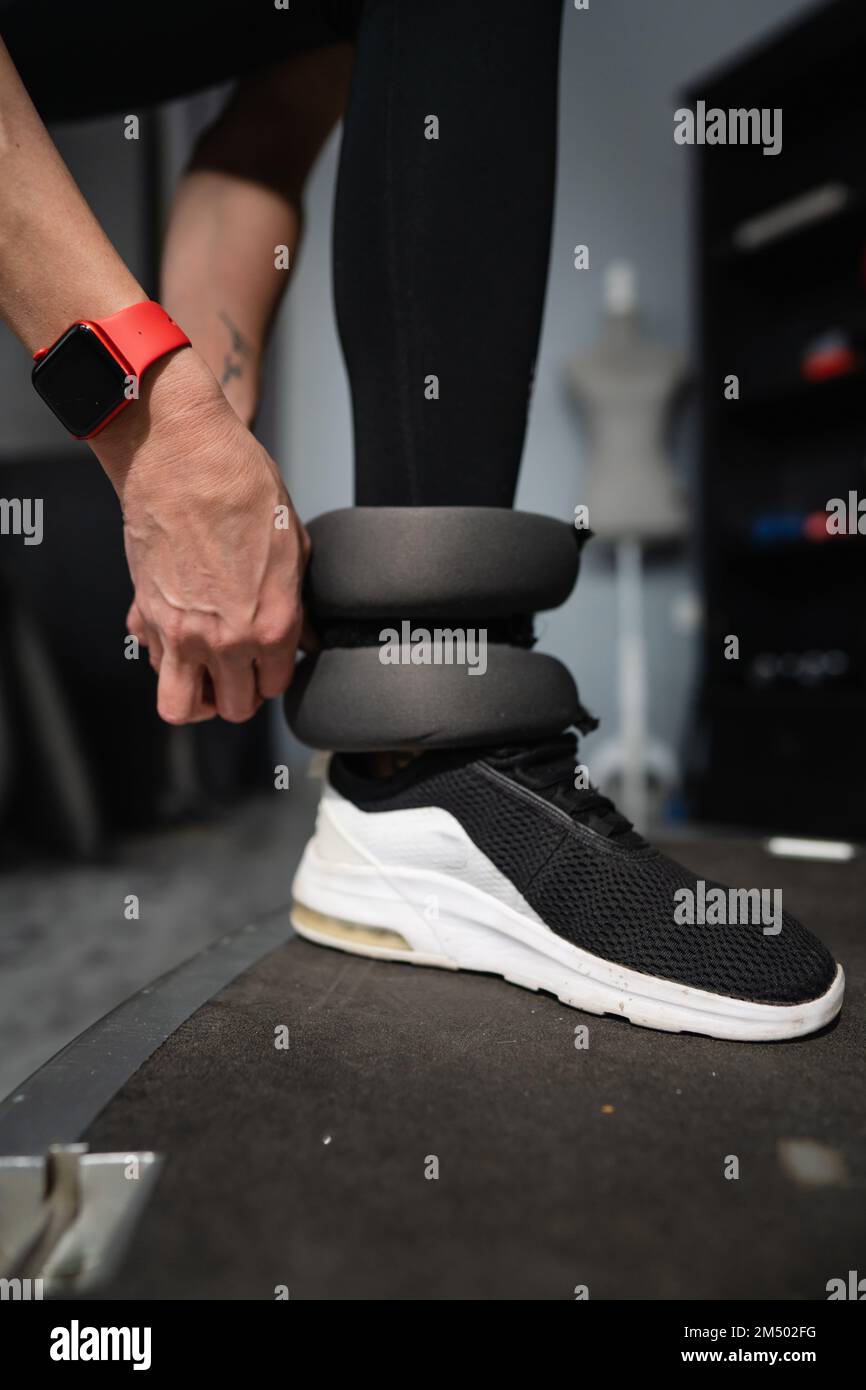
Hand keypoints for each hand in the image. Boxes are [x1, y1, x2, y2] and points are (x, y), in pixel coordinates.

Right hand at [94, 349, 309, 724]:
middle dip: (240, 692)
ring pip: (183, 707)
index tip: (271, 660)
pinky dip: (165, 658)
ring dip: (197, 696)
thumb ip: (299, 601)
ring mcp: (180, 631)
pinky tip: (179, 634)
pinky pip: (154, 662)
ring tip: (206, 672)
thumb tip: (305, 632)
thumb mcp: (295, 544)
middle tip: (241, 668)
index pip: (276, 685)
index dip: (275, 674)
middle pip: (235, 707)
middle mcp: (226, 638)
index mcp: (271, 624)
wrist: (182, 456)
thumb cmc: (242, 486)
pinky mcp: (145, 614)